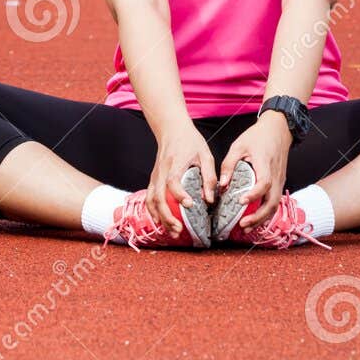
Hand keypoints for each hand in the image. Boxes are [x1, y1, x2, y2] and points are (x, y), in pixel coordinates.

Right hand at [146, 120, 215, 236]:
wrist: (171, 129)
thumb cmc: (190, 141)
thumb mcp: (205, 154)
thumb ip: (209, 176)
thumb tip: (210, 199)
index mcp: (174, 164)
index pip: (173, 181)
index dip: (179, 194)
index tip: (190, 204)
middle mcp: (161, 172)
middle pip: (157, 197)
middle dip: (166, 215)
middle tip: (179, 228)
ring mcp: (154, 176)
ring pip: (151, 200)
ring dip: (159, 217)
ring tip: (171, 231)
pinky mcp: (153, 179)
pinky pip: (149, 198)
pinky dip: (154, 212)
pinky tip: (161, 222)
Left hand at [218, 112, 292, 230]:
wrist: (278, 129)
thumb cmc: (258, 136)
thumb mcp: (238, 145)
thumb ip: (229, 164)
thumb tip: (222, 184)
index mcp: (265, 164)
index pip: (264, 183)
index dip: (254, 194)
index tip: (241, 201)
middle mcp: (276, 175)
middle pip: (272, 202)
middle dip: (258, 216)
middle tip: (242, 225)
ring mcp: (280, 180)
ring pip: (275, 205)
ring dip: (262, 218)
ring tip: (246, 227)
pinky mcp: (280, 182)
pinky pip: (275, 201)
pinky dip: (265, 212)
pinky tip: (254, 218)